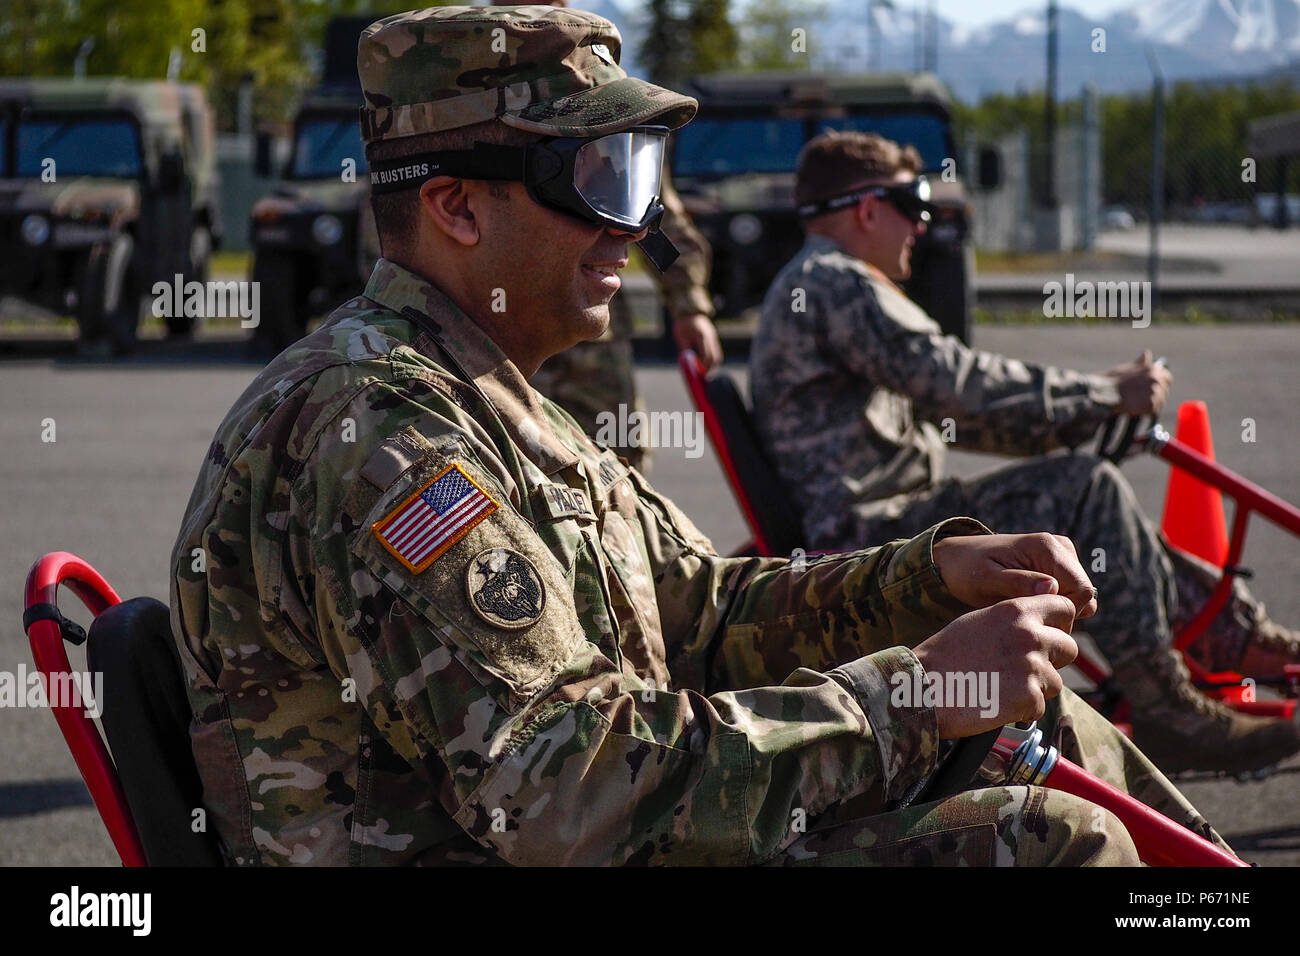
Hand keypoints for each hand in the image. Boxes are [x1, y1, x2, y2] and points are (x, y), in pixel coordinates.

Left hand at [673, 312, 722, 369]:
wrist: (689, 311)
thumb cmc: (683, 323)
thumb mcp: (680, 335)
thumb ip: (685, 348)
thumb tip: (687, 362)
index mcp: (703, 336)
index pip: (707, 355)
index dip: (704, 367)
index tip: (699, 374)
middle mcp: (711, 337)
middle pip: (716, 357)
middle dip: (710, 368)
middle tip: (702, 376)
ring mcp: (713, 338)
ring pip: (718, 355)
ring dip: (712, 365)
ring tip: (703, 372)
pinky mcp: (713, 339)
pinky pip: (715, 352)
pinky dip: (711, 359)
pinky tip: (704, 364)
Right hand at [912, 595, 1079, 738]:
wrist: (923, 688)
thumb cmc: (944, 656)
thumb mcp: (979, 621)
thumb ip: (1014, 621)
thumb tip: (1039, 627)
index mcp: (1016, 611)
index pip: (1066, 609)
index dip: (1059, 625)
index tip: (1047, 637)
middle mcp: (1029, 635)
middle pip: (1069, 648)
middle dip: (1052, 661)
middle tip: (1022, 670)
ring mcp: (1031, 667)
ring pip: (1056, 681)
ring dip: (1036, 688)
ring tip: (1002, 688)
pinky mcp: (1029, 697)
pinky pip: (1040, 706)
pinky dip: (1023, 710)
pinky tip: (997, 703)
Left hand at [933, 532, 1097, 618]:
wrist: (958, 560)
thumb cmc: (968, 570)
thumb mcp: (986, 579)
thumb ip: (1018, 583)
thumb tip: (1051, 588)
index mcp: (1047, 547)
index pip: (1082, 591)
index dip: (1063, 613)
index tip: (1033, 619)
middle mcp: (1061, 547)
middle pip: (1084, 596)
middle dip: (1058, 612)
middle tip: (1023, 615)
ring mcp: (1062, 556)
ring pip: (1079, 598)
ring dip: (1054, 609)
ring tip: (1021, 608)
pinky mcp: (1059, 567)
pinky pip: (1070, 595)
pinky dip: (1052, 605)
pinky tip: (1027, 604)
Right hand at [1105, 350, 1171, 416]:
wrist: (1104, 393)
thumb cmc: (1112, 380)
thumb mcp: (1127, 367)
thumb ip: (1141, 363)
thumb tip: (1147, 354)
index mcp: (1153, 369)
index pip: (1167, 378)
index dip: (1162, 384)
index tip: (1155, 388)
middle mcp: (1157, 379)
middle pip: (1164, 391)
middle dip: (1156, 395)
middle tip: (1142, 398)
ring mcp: (1155, 393)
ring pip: (1160, 402)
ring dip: (1151, 404)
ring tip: (1137, 403)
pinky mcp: (1151, 405)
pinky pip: (1154, 411)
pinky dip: (1146, 412)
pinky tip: (1136, 408)